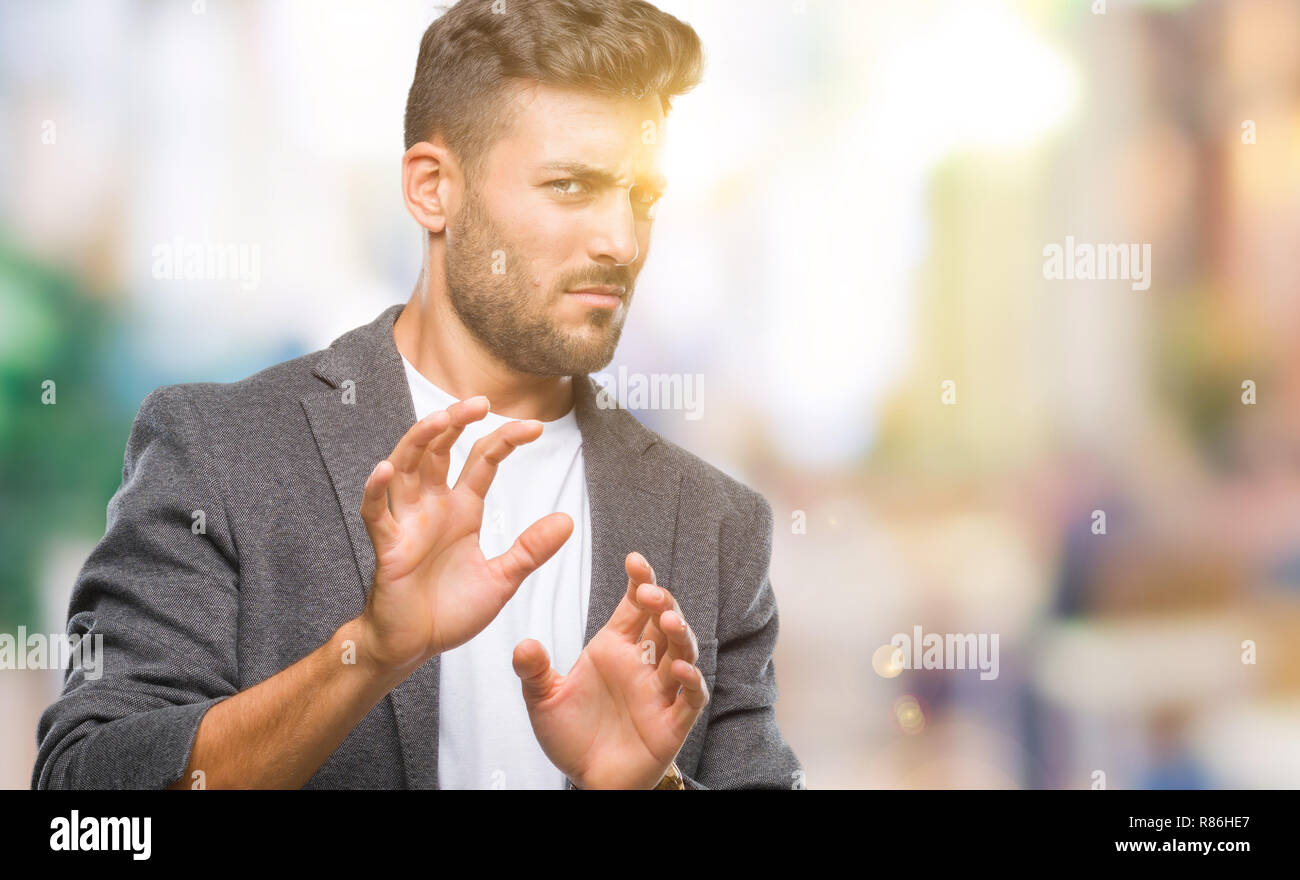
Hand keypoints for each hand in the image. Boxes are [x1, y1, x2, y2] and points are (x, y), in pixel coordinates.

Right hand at [356, 396, 573, 674]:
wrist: (415, 645)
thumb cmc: (450, 610)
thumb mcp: (502, 578)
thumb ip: (530, 549)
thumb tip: (567, 520)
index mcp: (462, 509)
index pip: (482, 460)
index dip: (505, 440)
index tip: (536, 428)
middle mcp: (432, 507)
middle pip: (438, 449)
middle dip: (455, 421)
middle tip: (480, 401)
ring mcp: (407, 523)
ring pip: (405, 468)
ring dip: (419, 441)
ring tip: (440, 419)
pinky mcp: (387, 548)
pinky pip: (376, 513)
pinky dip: (376, 491)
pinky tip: (385, 470)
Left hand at [512, 551, 708, 788]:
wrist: (587, 780)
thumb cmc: (572, 736)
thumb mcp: (543, 701)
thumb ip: (534, 672)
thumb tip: (523, 645)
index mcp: (613, 649)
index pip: (632, 606)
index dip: (639, 581)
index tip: (634, 560)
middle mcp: (640, 664)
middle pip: (662, 621)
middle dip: (661, 601)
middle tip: (648, 592)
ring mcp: (660, 691)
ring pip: (682, 652)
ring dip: (680, 633)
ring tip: (668, 619)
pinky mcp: (673, 721)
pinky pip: (691, 696)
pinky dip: (691, 681)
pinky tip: (680, 669)